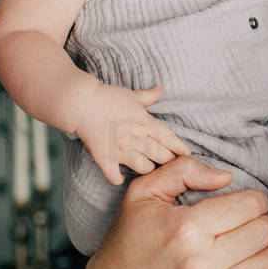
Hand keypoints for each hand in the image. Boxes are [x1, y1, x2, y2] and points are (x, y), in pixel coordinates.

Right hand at [75, 83, 189, 184]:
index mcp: (145, 123)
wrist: (81, 103)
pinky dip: (119, 179)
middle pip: (161, 156)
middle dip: (168, 160)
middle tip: (170, 163)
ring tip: (150, 169)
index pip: (169, 139)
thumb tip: (160, 89)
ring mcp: (121, 150)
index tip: (186, 154)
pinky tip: (122, 177)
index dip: (179, 148)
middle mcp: (136, 138)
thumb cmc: (107, 97)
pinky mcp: (105, 159)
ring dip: (149, 169)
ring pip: (145, 168)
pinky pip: (115, 176)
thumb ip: (148, 96)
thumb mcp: (131, 95)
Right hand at [85, 154, 267, 268]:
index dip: (257, 201)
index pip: (252, 206)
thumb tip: (227, 177)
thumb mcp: (144, 191)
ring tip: (262, 245)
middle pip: (263, 234)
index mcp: (186, 228)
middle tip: (255, 225)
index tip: (250, 205)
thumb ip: (185, 170)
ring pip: (267, 266)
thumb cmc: (130, 238)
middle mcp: (197, 265)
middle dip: (266, 224)